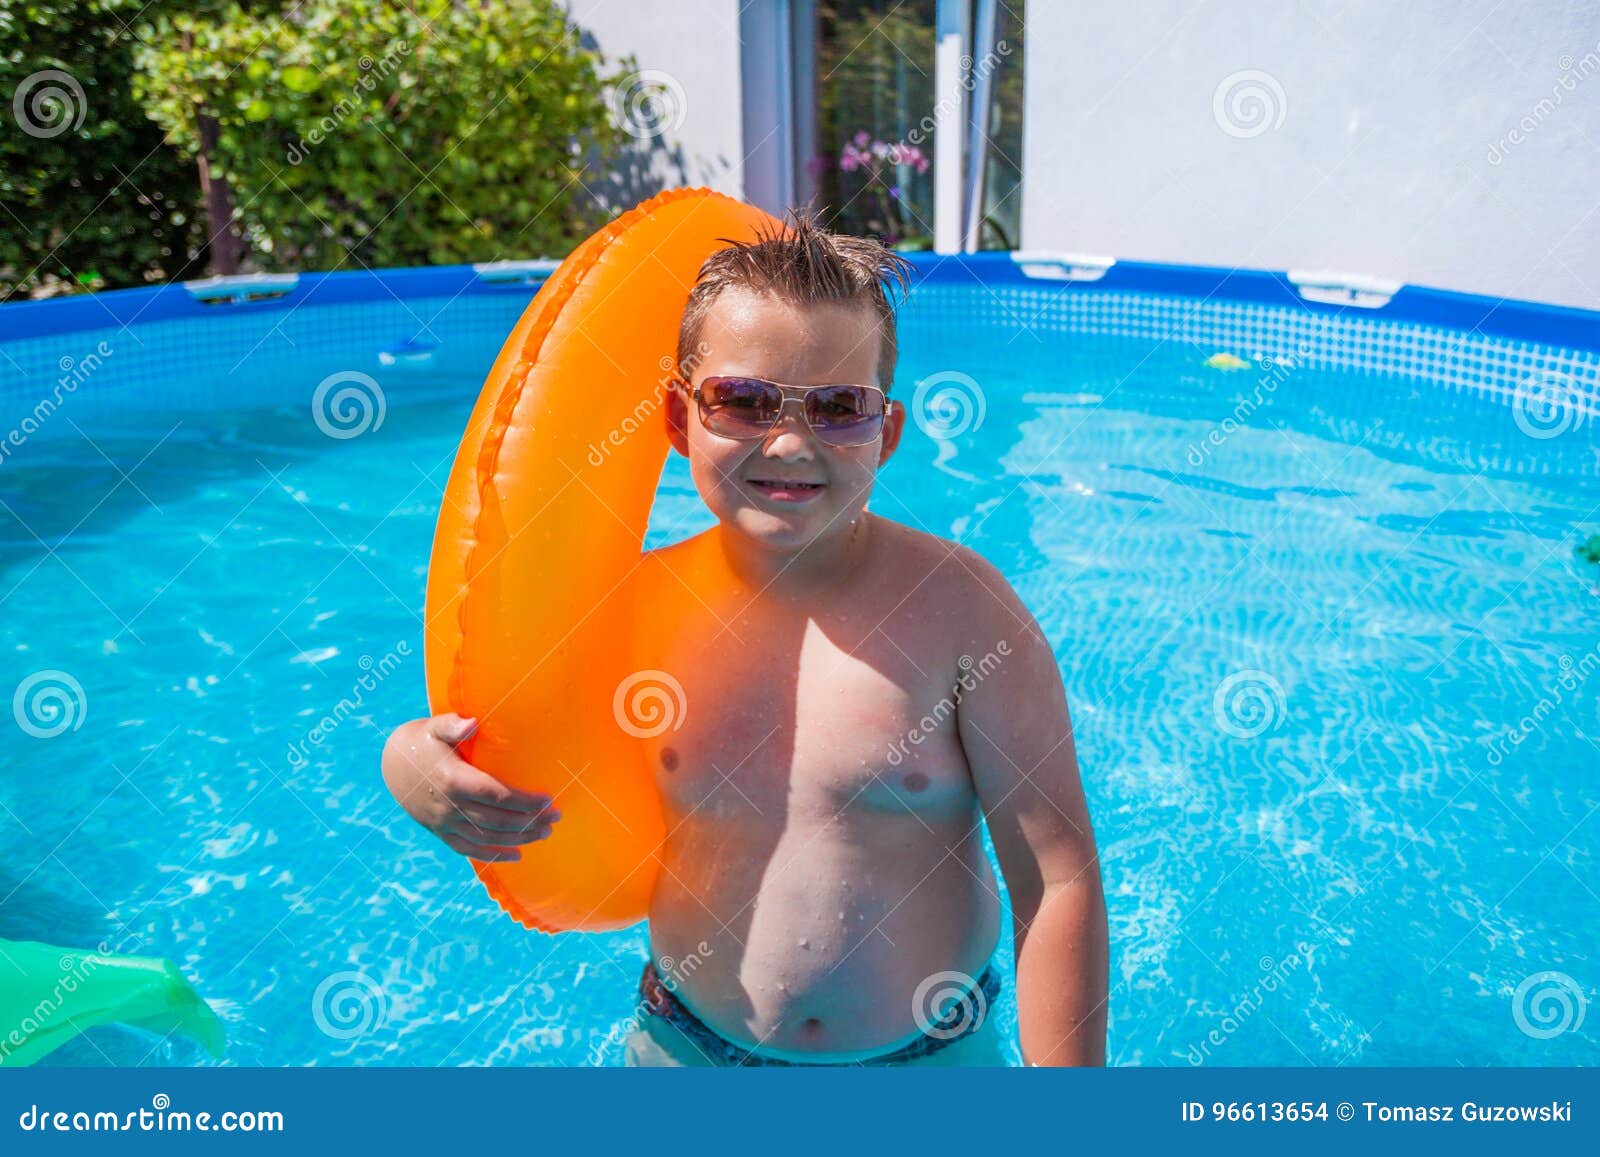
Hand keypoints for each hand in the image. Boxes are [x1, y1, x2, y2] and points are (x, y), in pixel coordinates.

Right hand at [380, 714, 559, 861]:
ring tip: (545, 834)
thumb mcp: (434, 727)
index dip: (524, 801)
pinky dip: (493, 855)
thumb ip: (453, 724)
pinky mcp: (440, 832)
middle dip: (529, 821)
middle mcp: (448, 806)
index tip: (548, 800)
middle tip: (556, 818)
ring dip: (518, 839)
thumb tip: (472, 723)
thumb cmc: (423, 740)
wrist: (393, 765)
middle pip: (496, 821)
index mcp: (452, 780)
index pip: (495, 795)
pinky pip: (468, 849)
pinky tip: (517, 856)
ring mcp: (443, 823)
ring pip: (486, 838)